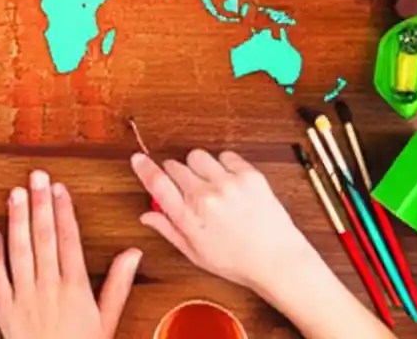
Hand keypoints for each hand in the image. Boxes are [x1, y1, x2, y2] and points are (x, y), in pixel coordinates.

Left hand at [0, 171, 140, 338]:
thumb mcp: (107, 321)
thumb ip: (118, 284)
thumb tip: (133, 253)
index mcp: (75, 289)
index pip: (69, 240)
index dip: (64, 211)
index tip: (60, 189)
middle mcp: (48, 288)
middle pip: (44, 238)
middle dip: (40, 204)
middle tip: (36, 177)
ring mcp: (24, 297)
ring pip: (19, 251)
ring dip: (17, 220)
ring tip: (15, 194)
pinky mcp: (3, 309)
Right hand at [130, 151, 313, 295]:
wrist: (278, 259)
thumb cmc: (238, 261)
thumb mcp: (196, 254)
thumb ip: (169, 230)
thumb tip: (147, 215)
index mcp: (190, 218)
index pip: (157, 184)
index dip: (144, 168)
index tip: (138, 158)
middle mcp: (207, 197)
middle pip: (175, 166)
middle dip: (176, 174)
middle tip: (187, 188)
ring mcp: (229, 183)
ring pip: (198, 156)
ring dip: (198, 166)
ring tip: (209, 183)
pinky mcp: (249, 175)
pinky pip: (225, 155)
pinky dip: (223, 165)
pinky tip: (229, 182)